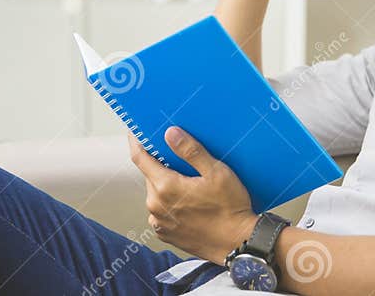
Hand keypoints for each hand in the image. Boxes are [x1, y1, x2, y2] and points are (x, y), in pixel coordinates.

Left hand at [127, 127, 257, 262]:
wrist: (238, 244)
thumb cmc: (230, 208)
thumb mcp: (216, 172)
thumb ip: (191, 151)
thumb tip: (170, 133)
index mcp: (165, 187)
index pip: (140, 158)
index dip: (136, 141)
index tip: (136, 131)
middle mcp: (156, 206)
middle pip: (150, 175)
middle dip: (159, 163)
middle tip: (178, 156)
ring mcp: (160, 222)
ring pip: (156, 193)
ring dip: (166, 184)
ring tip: (189, 181)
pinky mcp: (166, 233)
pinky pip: (161, 210)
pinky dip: (169, 202)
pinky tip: (189, 201)